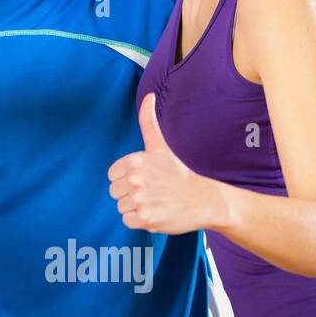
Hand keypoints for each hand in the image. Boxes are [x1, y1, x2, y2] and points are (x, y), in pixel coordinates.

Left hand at [107, 94, 217, 233]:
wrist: (203, 200)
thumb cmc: (178, 172)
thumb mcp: (160, 146)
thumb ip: (148, 122)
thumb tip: (148, 95)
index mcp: (135, 161)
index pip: (112, 176)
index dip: (127, 178)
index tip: (146, 178)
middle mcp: (136, 180)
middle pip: (114, 192)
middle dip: (130, 193)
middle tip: (152, 191)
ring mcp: (140, 200)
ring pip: (121, 207)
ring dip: (135, 207)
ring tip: (155, 201)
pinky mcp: (145, 218)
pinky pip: (127, 220)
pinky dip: (140, 220)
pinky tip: (156, 213)